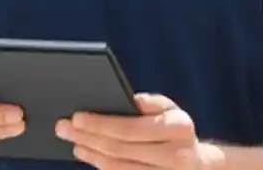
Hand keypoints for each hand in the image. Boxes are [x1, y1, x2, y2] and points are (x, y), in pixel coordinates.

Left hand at [56, 93, 205, 168]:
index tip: (76, 116)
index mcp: (179, 128)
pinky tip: (90, 155)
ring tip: (74, 141)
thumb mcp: (170, 110)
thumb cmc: (176, 132)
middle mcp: (177, 156)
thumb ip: (148, 103)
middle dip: (87, 137)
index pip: (131, 128)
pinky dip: (102, 166)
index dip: (100, 124)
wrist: (199, 166)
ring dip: (91, 154)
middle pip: (119, 149)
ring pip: (117, 168)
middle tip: (62, 127)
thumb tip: (122, 99)